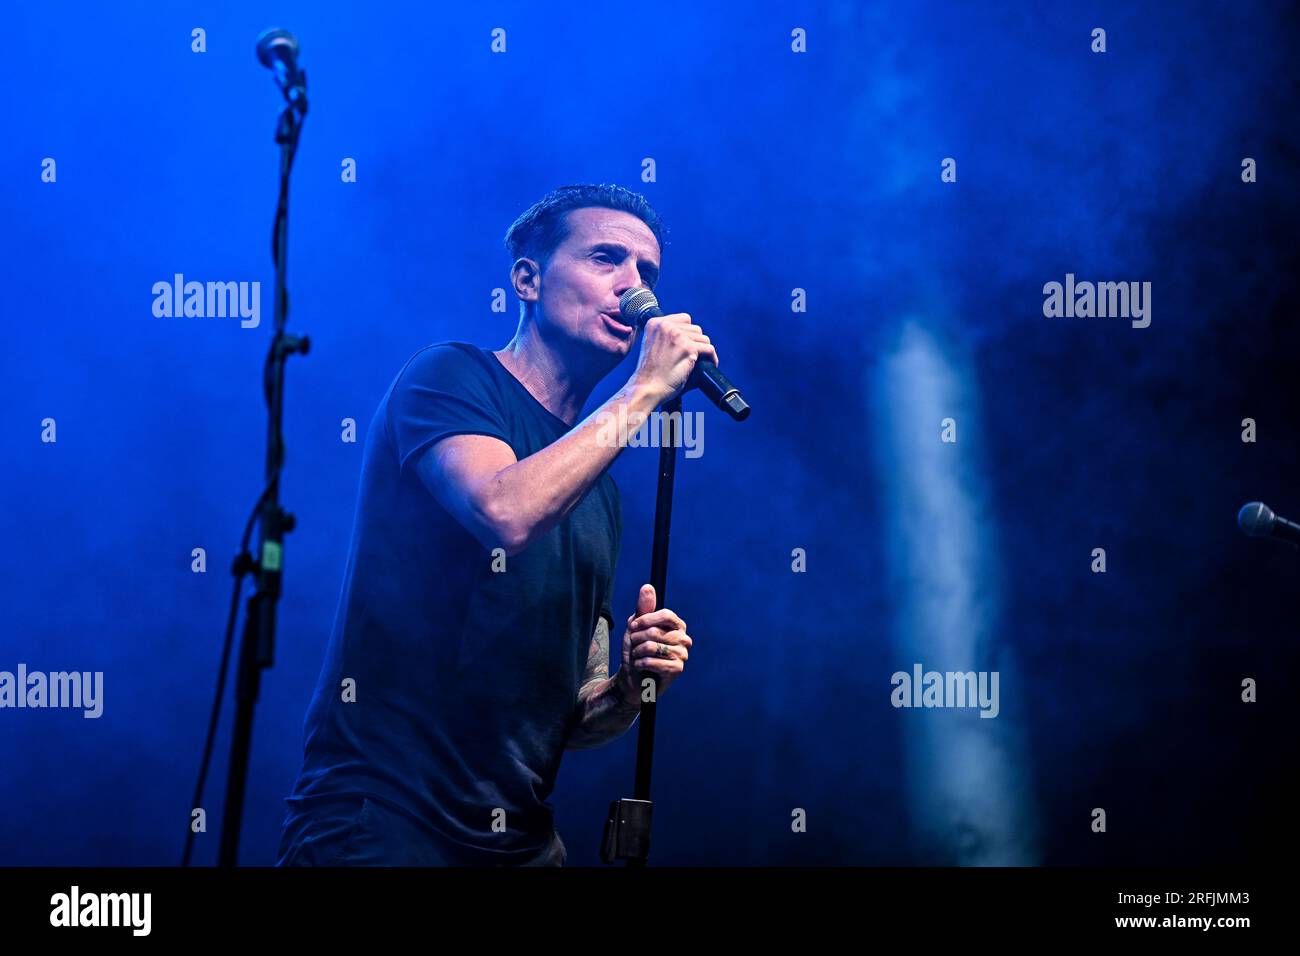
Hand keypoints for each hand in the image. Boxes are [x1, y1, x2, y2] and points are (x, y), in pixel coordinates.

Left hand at [617, 583, 692, 702]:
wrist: (632, 677)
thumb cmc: (636, 649)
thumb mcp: (636, 626)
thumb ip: (643, 607)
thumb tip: (648, 587)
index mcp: (677, 625)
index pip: (665, 615)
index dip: (645, 620)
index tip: (633, 626)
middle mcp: (683, 638)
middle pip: (654, 632)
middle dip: (637, 639)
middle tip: (635, 646)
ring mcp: (682, 654)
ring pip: (652, 647)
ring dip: (637, 653)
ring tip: (638, 657)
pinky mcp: (677, 669)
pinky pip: (653, 662)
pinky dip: (640, 664)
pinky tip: (641, 667)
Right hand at [627, 313, 719, 404]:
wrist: (647, 388)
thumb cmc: (649, 373)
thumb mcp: (652, 345)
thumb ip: (666, 336)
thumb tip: (690, 334)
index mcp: (655, 323)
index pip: (684, 319)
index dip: (688, 332)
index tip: (689, 344)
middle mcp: (666, 326)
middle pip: (695, 328)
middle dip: (697, 342)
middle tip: (695, 355)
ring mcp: (677, 336)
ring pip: (703, 338)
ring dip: (704, 350)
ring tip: (702, 360)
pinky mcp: (688, 348)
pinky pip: (709, 349)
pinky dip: (712, 357)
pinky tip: (710, 364)